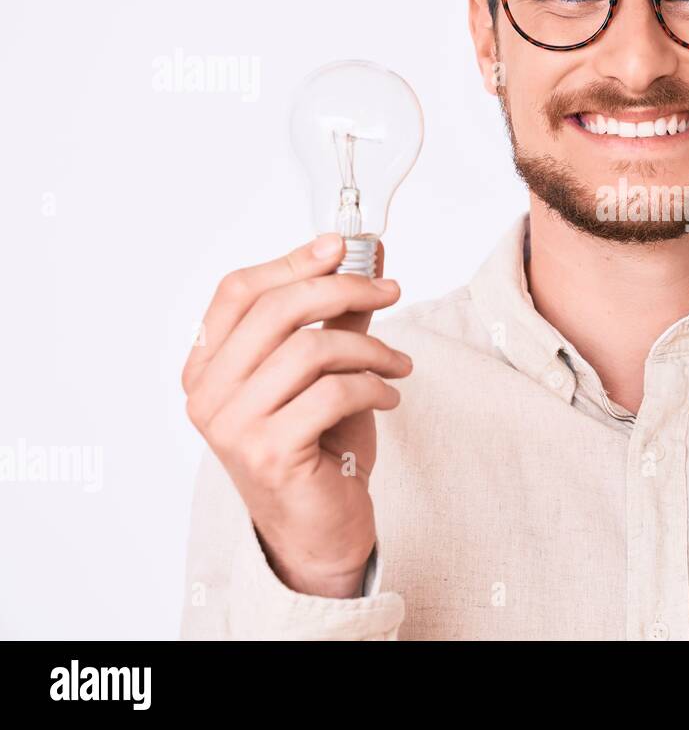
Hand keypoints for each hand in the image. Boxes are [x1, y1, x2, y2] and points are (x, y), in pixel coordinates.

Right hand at [181, 235, 412, 596]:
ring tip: (398, 364)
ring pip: (310, 349)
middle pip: (275, 310)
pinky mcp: (269, 453)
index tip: (343, 246)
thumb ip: (336, 315)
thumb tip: (363, 254)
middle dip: (343, 289)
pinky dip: (374, 387)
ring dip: (370, 348)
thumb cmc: (318, 446)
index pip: (239, 291)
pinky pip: (332, 393)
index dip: (293, 261)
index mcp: (206, 367)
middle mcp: (206, 395)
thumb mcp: (325, 371)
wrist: (321, 527)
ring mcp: (232, 426)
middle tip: (391, 289)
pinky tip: (389, 397)